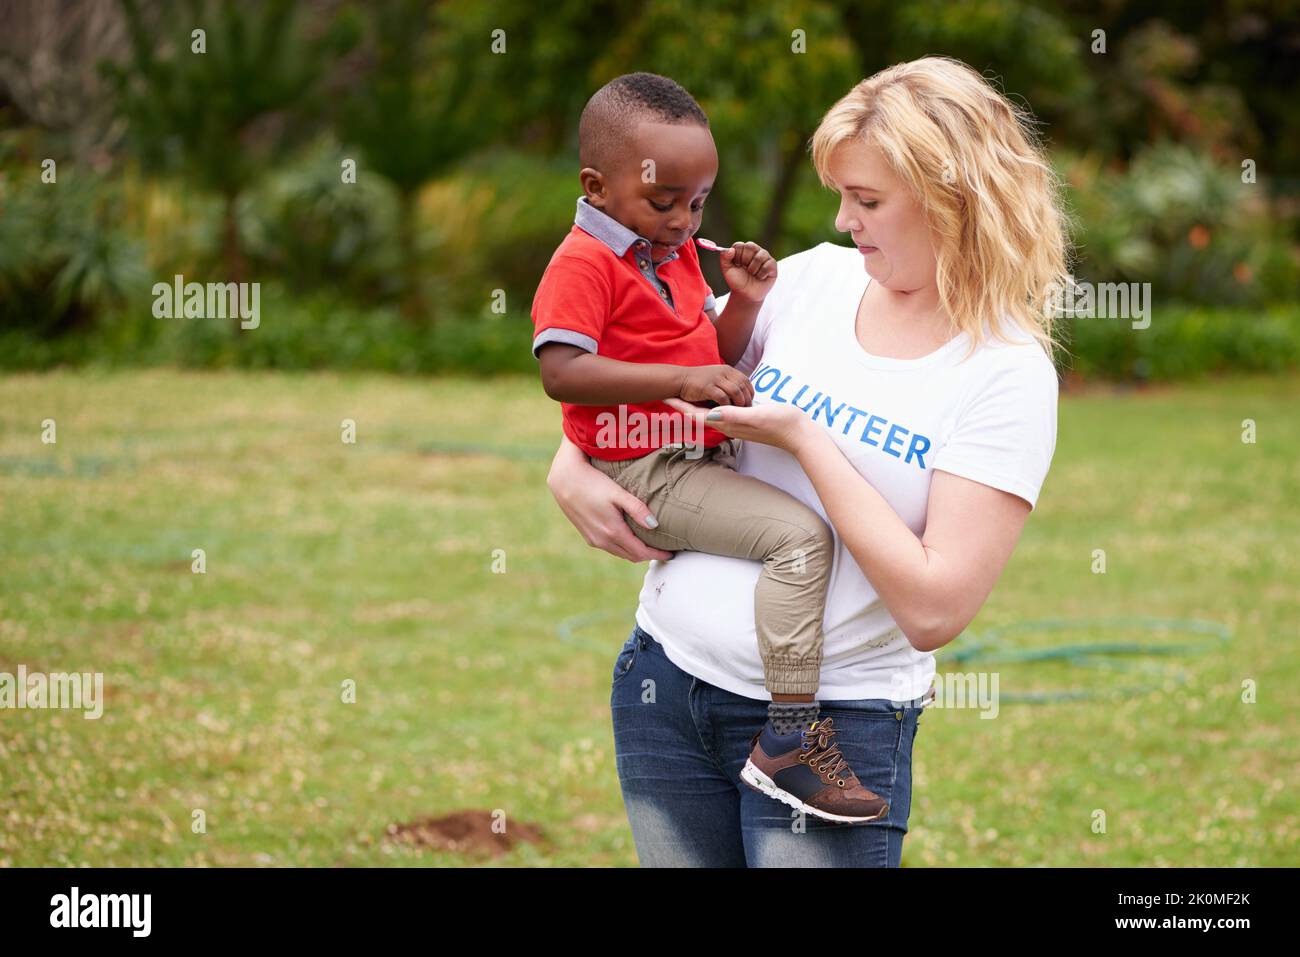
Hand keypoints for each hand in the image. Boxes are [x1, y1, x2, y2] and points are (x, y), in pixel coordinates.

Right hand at [546, 442, 674, 562]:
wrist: (565, 480)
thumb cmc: (593, 482)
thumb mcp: (617, 492)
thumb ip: (637, 509)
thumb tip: (655, 526)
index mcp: (613, 531)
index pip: (641, 552)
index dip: (658, 554)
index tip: (672, 553)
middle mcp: (602, 540)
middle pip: (632, 556)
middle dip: (649, 556)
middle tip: (664, 551)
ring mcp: (593, 540)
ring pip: (620, 553)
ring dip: (636, 552)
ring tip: (650, 546)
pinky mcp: (588, 536)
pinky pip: (611, 548)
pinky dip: (623, 547)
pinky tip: (629, 538)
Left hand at [663, 396, 811, 456]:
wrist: (798, 434)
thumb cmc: (779, 423)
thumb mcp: (756, 415)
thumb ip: (734, 415)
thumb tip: (711, 415)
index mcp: (728, 423)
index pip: (697, 415)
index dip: (680, 406)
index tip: (665, 396)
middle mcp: (728, 426)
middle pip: (699, 416)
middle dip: (683, 406)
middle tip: (668, 393)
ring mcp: (737, 425)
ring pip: (709, 415)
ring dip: (695, 406)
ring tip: (683, 396)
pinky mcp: (745, 421)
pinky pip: (722, 413)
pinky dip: (711, 406)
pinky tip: (711, 401)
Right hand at [678, 364, 754, 406]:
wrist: (680, 379)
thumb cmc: (698, 381)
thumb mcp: (716, 377)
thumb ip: (728, 382)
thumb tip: (740, 394)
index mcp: (728, 370)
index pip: (746, 380)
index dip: (750, 392)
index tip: (749, 402)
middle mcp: (724, 372)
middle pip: (743, 386)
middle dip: (746, 399)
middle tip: (746, 411)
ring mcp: (716, 379)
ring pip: (736, 391)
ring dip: (739, 403)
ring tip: (738, 412)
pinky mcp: (708, 387)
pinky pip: (723, 398)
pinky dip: (727, 405)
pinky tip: (726, 411)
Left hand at [720, 241, 776, 303]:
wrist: (745, 294)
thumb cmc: (737, 281)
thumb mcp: (726, 269)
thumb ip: (724, 257)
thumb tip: (731, 250)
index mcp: (743, 250)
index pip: (739, 245)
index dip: (737, 256)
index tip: (737, 265)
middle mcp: (755, 250)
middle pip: (750, 246)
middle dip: (745, 261)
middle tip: (745, 270)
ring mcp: (765, 257)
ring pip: (760, 256)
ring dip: (753, 269)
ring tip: (752, 274)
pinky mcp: (773, 265)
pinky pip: (768, 265)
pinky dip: (761, 274)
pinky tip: (759, 278)